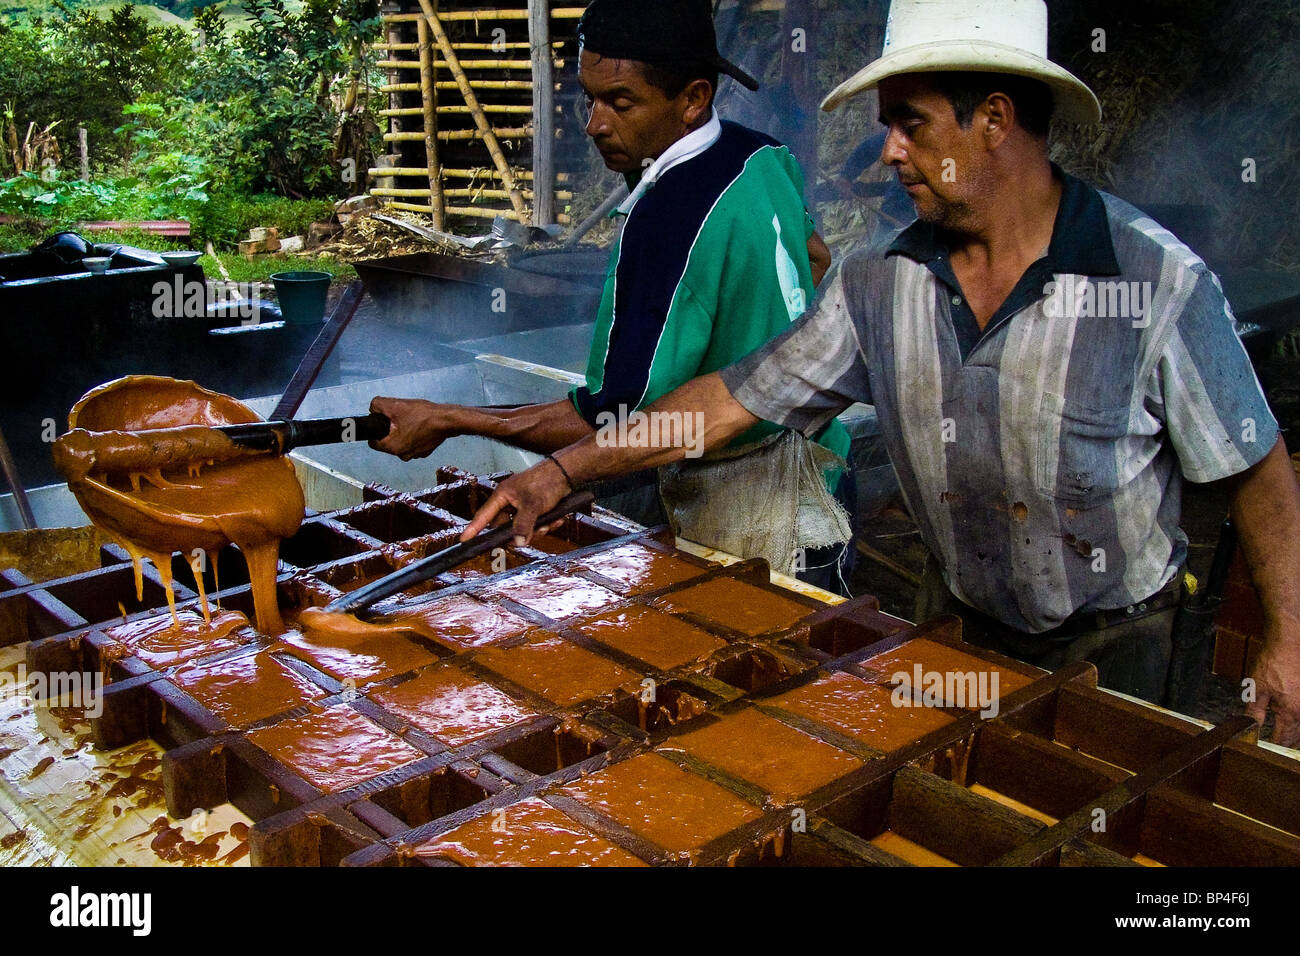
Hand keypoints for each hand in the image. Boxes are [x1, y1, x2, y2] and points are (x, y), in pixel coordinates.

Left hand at [368, 396, 455, 460]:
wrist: (446, 420)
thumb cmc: (423, 415)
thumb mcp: (394, 405)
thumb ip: (377, 406)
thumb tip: (374, 409)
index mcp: (392, 447)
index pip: (373, 443)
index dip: (375, 430)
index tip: (382, 422)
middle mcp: (403, 455)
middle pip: (388, 442)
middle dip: (390, 430)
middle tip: (399, 417)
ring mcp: (416, 454)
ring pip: (401, 442)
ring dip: (403, 432)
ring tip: (411, 420)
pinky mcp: (425, 451)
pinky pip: (413, 443)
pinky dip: (414, 435)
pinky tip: (420, 425)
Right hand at [460, 457, 570, 544]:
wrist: (567, 473)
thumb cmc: (545, 482)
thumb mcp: (532, 505)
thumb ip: (523, 525)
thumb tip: (517, 542)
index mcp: (502, 496)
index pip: (484, 515)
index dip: (474, 528)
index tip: (464, 539)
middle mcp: (510, 501)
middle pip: (507, 527)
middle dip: (522, 533)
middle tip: (536, 531)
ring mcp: (522, 506)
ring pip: (523, 528)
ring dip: (538, 530)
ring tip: (550, 522)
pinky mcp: (535, 509)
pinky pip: (535, 525)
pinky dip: (546, 525)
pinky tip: (556, 519)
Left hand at [1245, 616, 1299, 747]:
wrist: (1289, 642)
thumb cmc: (1273, 662)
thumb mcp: (1257, 687)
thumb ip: (1254, 711)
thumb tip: (1250, 728)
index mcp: (1291, 712)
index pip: (1283, 739)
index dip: (1273, 747)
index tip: (1264, 752)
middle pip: (1296, 736)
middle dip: (1286, 744)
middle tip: (1274, 750)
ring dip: (1293, 734)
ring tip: (1281, 738)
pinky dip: (1296, 721)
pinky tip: (1289, 721)